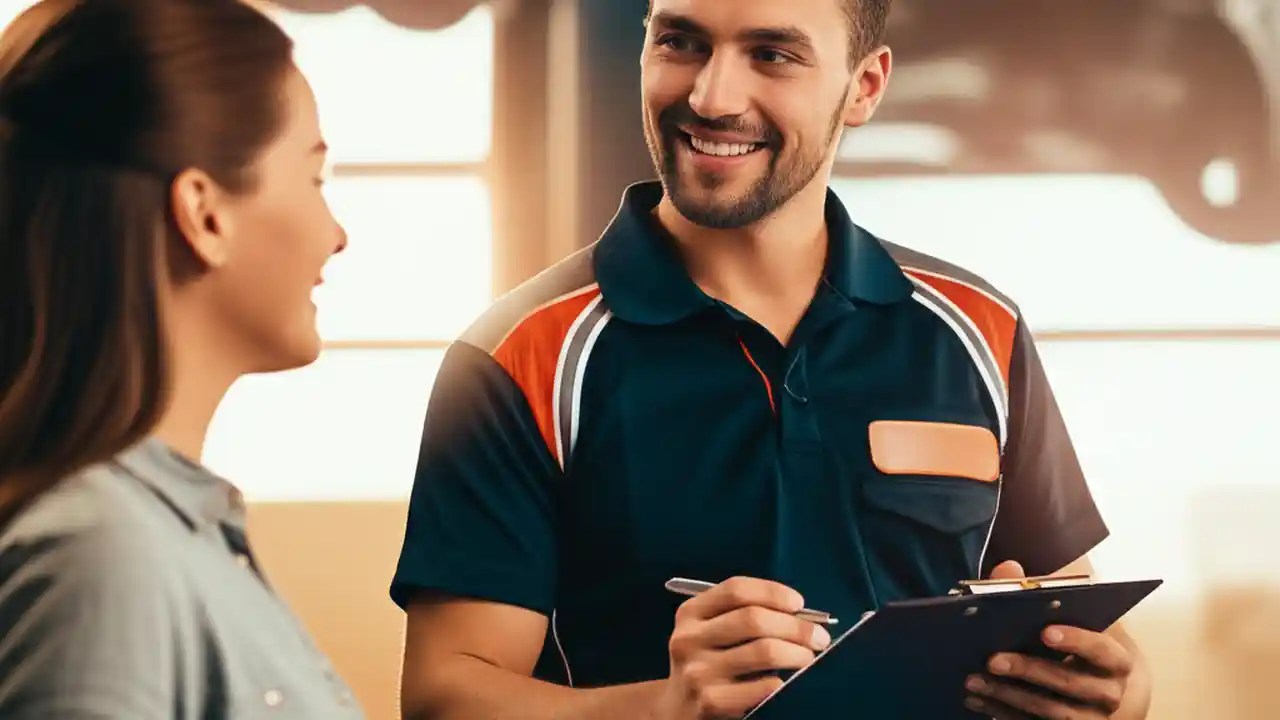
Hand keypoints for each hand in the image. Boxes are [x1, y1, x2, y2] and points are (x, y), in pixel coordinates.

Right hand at [657, 576, 830, 719]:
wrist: (678, 710)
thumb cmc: (708, 663)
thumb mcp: (710, 632)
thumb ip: (743, 616)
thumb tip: (801, 616)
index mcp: (690, 613)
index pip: (736, 589)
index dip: (773, 592)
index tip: (799, 604)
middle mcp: (688, 639)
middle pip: (753, 619)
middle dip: (796, 626)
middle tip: (819, 637)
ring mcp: (698, 671)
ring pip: (763, 651)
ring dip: (797, 653)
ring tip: (808, 658)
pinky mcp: (710, 702)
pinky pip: (763, 687)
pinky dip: (783, 682)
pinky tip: (785, 683)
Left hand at [964, 561, 1133, 718]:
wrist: (1105, 689)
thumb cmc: (1082, 643)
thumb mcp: (1073, 618)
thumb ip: (1042, 590)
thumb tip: (1007, 568)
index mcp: (1115, 659)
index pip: (1100, 649)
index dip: (1076, 640)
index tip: (1045, 631)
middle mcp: (1108, 693)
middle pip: (1069, 683)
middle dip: (1028, 670)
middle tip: (992, 659)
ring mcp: (1089, 718)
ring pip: (1050, 712)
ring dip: (1008, 696)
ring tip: (973, 680)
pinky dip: (1001, 712)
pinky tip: (976, 700)